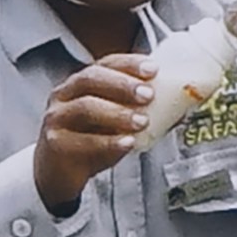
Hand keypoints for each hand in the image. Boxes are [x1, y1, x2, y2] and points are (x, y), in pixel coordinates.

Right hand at [31, 54, 160, 212]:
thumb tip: (181, 107)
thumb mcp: (115, 122)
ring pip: (85, 107)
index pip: (105, 63)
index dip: (129, 63)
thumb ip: (140, 111)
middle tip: (148, 94)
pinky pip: (83, 140)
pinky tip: (127, 143)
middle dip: (122, 84)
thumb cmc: (89, 140)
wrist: (57, 173)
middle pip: (91, 79)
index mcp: (81, 82)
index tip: (153, 68)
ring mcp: (57, 118)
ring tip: (142, 121)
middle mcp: (65, 95)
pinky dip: (109, 141)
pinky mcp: (55, 144)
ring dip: (118, 113)